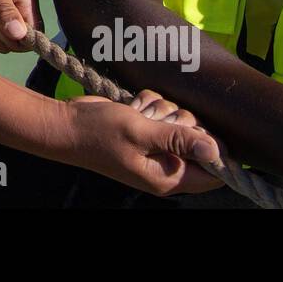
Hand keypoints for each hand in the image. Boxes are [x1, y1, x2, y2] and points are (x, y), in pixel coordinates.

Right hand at [63, 96, 222, 196]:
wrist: (66, 125)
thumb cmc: (99, 132)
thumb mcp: (140, 133)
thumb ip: (178, 140)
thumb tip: (216, 151)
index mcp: (167, 177)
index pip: (213, 172)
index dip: (216, 151)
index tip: (200, 129)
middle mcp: (165, 165)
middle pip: (200, 140)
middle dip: (183, 122)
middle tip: (158, 120)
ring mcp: (156, 147)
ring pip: (182, 121)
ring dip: (164, 110)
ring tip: (140, 114)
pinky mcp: (147, 131)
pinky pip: (164, 111)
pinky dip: (151, 104)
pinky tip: (135, 108)